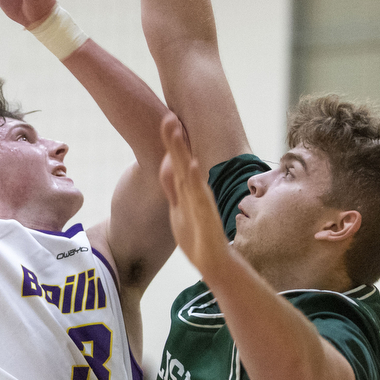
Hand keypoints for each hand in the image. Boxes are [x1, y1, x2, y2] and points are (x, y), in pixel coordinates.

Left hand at [159, 113, 229, 274]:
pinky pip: (199, 195)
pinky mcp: (206, 215)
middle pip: (183, 161)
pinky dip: (196, 180)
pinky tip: (192, 165)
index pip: (177, 162)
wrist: (213, 263)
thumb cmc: (196, 236)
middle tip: (168, 116)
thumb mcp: (177, 209)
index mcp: (187, 190)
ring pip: (190, 172)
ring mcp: (201, 201)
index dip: (171, 142)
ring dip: (182, 151)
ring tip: (174, 132)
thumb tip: (166, 169)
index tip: (166, 119)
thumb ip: (173, 189)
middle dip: (175, 139)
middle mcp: (196, 191)